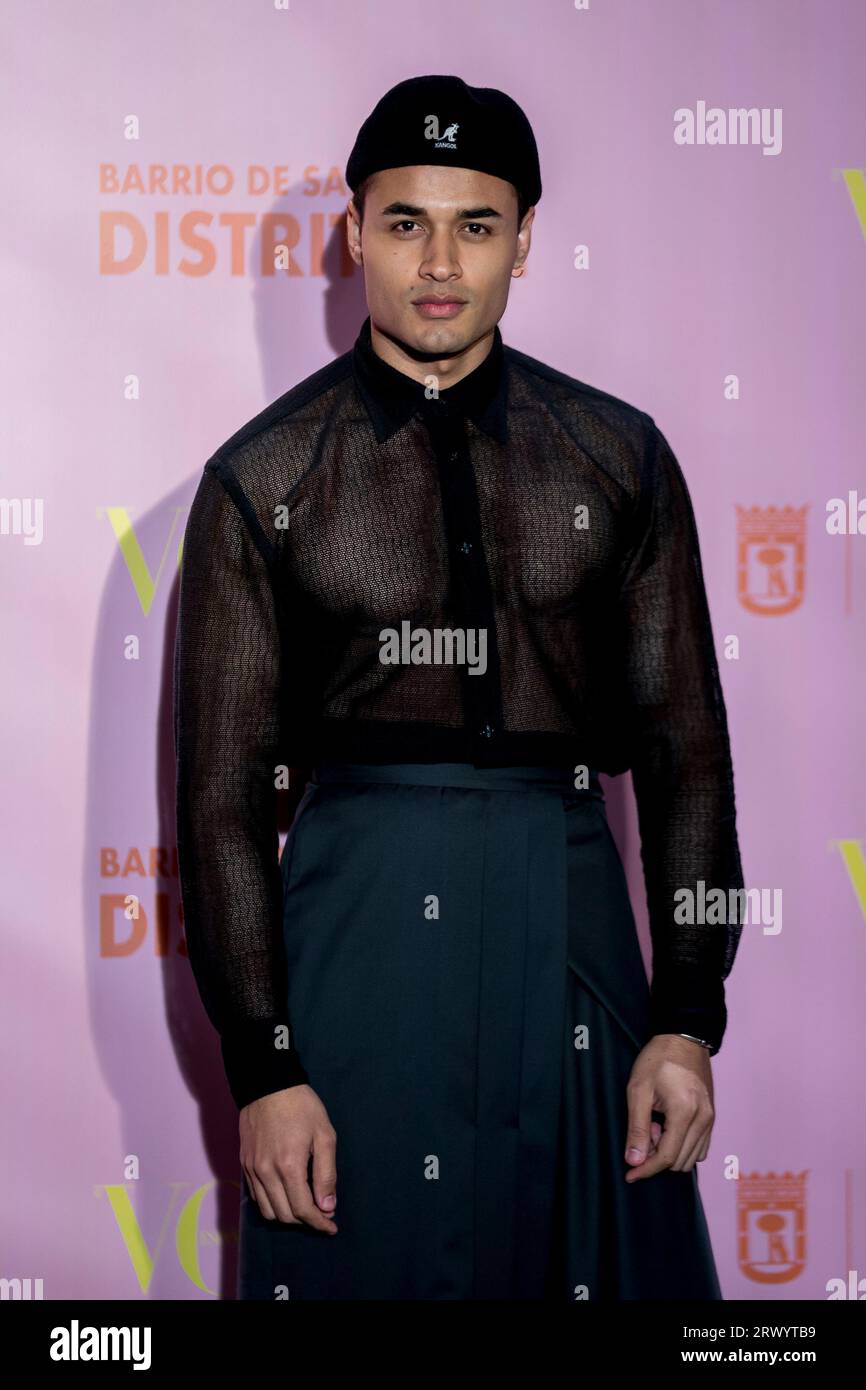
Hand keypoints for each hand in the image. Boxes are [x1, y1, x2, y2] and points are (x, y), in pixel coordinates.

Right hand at [239, 1084, 337, 1231]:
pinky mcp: (244, 1164)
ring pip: (268, 1211)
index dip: (319, 1223)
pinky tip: (285, 1194)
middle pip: (284, 1215)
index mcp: (289, 1166)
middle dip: (305, 1221)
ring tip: (304, 1207)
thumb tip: (327, 1206)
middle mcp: (266, 1172)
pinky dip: (271, 1204)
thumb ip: (326, 1174)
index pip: (303, 1209)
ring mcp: (252, 1169)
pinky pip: (256, 1197)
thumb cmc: (302, 1106)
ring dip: (287, 1216)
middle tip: (322, 1214)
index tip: (332, 1227)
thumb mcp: (324, 1135)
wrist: (268, 1084)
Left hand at [623, 1034, 714, 1182]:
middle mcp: (704, 1120)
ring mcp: (711, 1119)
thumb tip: (634, 1161)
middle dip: (657, 1155)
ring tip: (655, 1124)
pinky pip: (699, 1147)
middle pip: (680, 1161)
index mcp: (685, 1112)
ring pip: (691, 1158)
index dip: (646, 1169)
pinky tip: (668, 1126)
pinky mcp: (712, 1116)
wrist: (684, 1037)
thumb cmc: (657, 1060)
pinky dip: (682, 1146)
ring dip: (670, 1151)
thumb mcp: (638, 1090)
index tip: (629, 1174)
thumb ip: (636, 1127)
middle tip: (643, 1128)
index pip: (667, 1157)